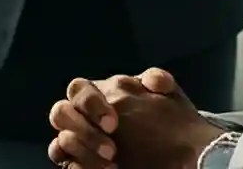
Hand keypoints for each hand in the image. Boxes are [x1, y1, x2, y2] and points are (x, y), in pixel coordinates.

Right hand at [48, 70, 221, 168]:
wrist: (182, 150)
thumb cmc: (170, 120)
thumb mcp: (170, 97)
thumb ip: (160, 81)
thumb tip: (153, 81)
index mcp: (98, 94)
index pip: (78, 90)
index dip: (90, 104)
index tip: (113, 123)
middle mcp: (82, 116)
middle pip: (60, 113)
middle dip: (83, 130)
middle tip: (111, 148)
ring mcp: (78, 142)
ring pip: (61, 143)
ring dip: (85, 152)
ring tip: (114, 162)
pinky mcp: (81, 163)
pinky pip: (68, 165)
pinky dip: (81, 168)